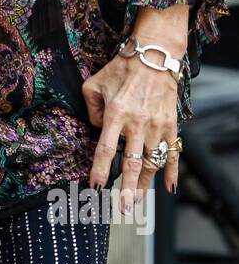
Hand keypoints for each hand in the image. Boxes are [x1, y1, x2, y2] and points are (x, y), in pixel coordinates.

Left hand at [81, 47, 180, 210]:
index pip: (106, 148)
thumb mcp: (94, 84)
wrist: (155, 55)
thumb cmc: (121, 69)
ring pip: (151, 162)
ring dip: (144, 184)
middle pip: (131, 163)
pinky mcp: (170, 124)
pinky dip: (172, 171)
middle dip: (126, 188)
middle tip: (122, 208)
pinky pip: (173, 152)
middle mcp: (137, 123)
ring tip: (137, 202)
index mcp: (116, 114)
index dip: (99, 169)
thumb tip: (96, 129)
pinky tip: (169, 188)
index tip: (95, 187)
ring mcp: (156, 125)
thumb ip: (90, 109)